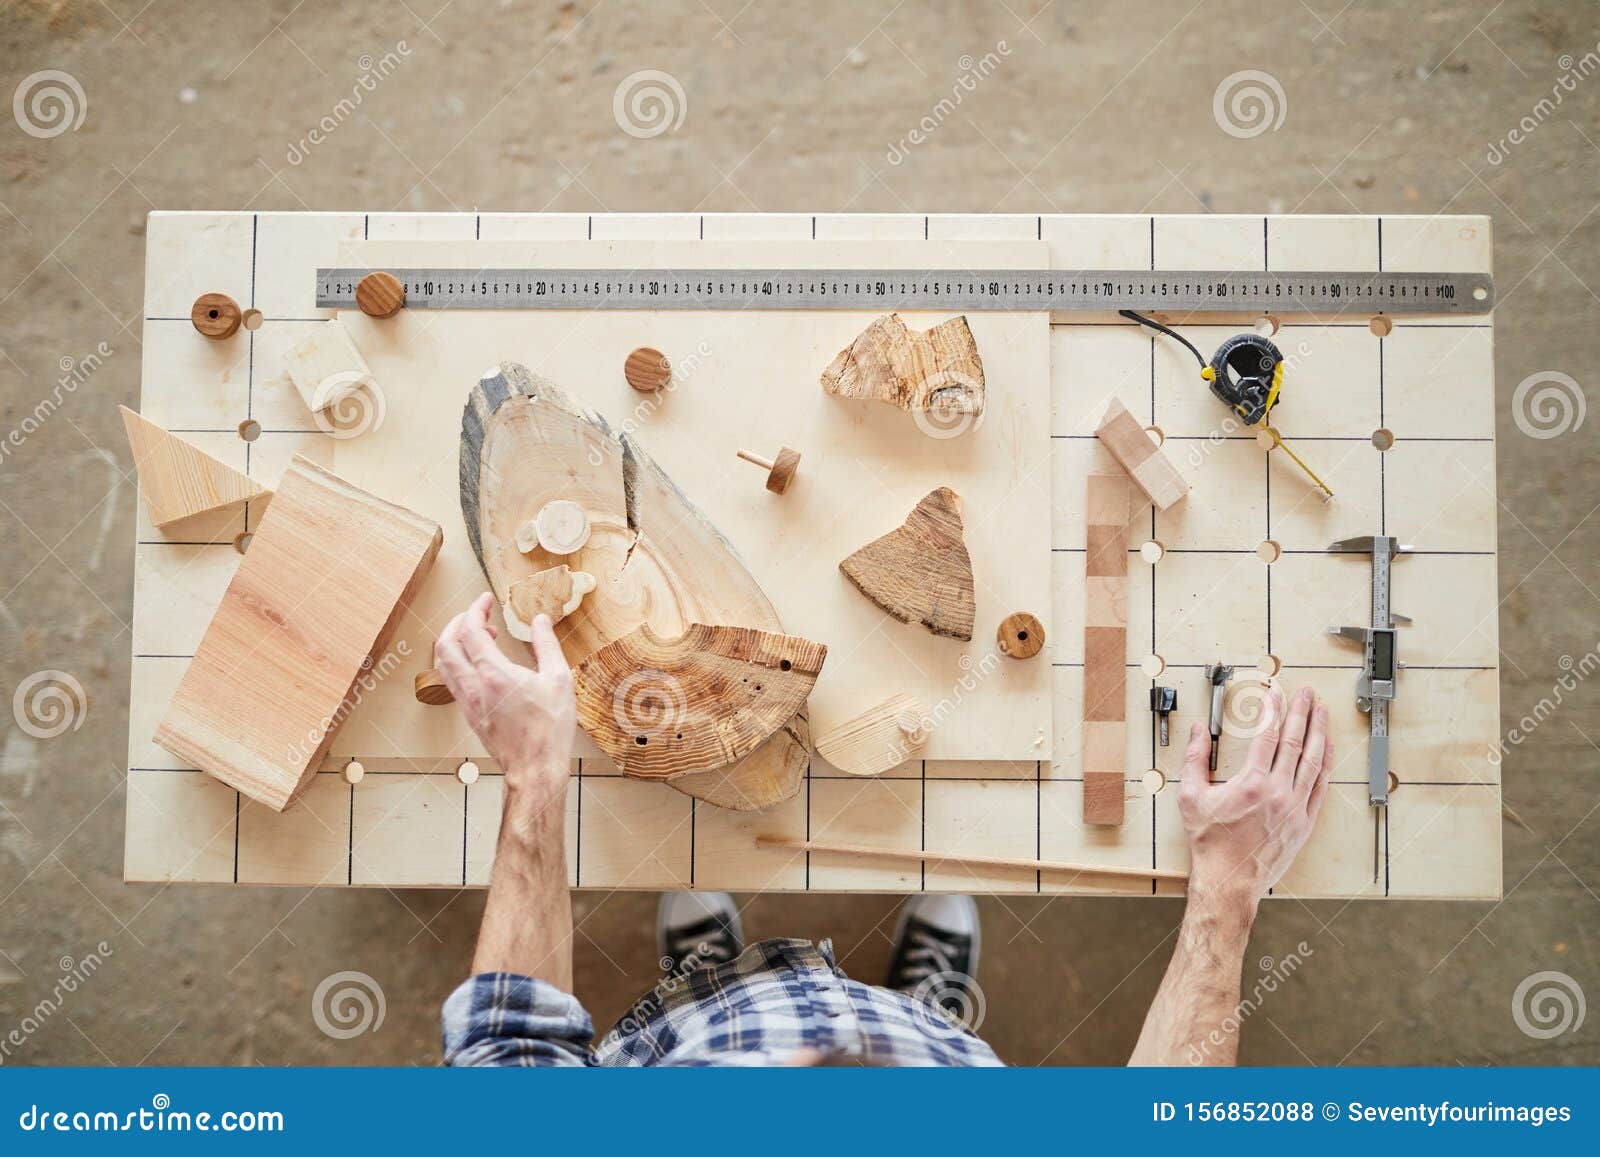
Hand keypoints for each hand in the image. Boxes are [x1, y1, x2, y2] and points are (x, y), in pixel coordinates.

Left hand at [433, 592, 575, 811]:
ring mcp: (468, 702)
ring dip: (456, 644)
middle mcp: (473, 686)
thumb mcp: (559, 680)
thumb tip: (540, 620)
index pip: (471, 630)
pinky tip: (482, 665)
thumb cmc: (550, 729)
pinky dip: (460, 663)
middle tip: (477, 615)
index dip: (475, 609)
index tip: (486, 599)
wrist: (535, 769)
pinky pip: (452, 681)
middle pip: (445, 644)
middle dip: (457, 623)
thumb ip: (546, 645)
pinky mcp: (470, 715)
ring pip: (444, 664)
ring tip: (482, 639)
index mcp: (494, 673)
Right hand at [1176, 683, 1334, 912]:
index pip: (1267, 735)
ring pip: (1313, 762)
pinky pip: (1320, 787)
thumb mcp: (1191, 797)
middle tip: (1307, 693)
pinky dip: (1326, 765)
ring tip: (1322, 712)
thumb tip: (1198, 731)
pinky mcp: (1304, 823)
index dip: (1273, 710)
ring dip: (1319, 733)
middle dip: (1302, 713)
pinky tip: (1327, 750)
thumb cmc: (1209, 842)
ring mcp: (1295, 808)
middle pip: (1295, 743)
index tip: (1276, 693)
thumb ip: (1194, 759)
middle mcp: (1277, 793)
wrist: (1229, 880)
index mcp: (1251, 783)